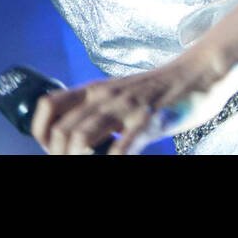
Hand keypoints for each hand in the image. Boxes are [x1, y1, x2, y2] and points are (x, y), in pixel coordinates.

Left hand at [29, 48, 224, 154]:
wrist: (197, 73)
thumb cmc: (158, 90)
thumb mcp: (118, 93)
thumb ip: (97, 109)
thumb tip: (76, 136)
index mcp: (93, 89)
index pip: (48, 105)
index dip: (40, 132)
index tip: (50, 149)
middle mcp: (103, 96)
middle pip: (62, 130)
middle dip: (60, 155)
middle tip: (69, 162)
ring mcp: (125, 108)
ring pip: (82, 138)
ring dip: (78, 159)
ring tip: (88, 164)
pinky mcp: (149, 121)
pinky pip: (121, 147)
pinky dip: (111, 160)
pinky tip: (112, 162)